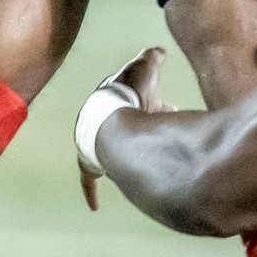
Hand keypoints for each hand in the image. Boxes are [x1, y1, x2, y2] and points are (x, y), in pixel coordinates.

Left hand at [76, 46, 170, 210]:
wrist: (110, 121)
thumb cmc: (128, 96)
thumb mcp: (145, 69)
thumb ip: (152, 57)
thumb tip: (159, 50)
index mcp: (110, 100)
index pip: (130, 99)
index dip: (151, 101)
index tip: (169, 106)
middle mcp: (98, 123)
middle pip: (120, 125)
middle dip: (138, 126)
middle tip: (158, 129)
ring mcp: (92, 146)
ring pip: (106, 152)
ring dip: (122, 154)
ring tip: (144, 160)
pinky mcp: (88, 165)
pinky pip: (88, 180)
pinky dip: (91, 191)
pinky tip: (94, 207)